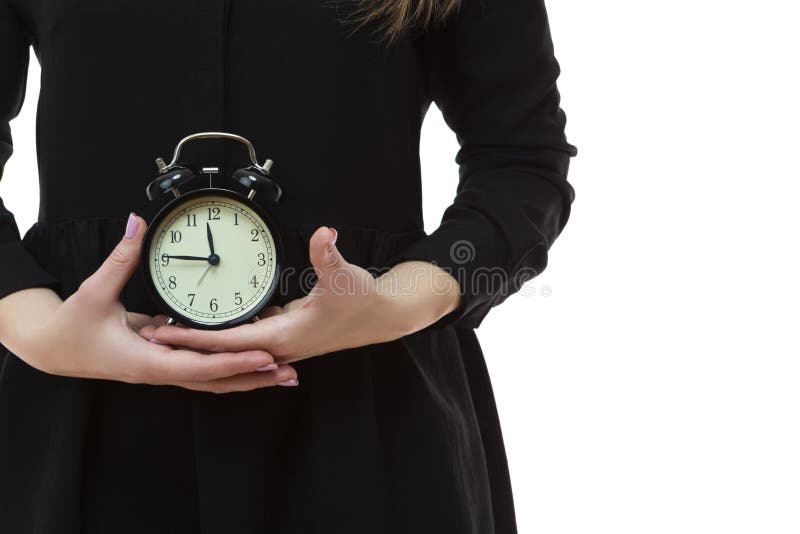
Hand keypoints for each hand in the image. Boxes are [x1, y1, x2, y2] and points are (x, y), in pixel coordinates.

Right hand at [0, 213, 297, 392]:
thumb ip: (120, 258)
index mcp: (148, 362)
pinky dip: (228, 368)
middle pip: (216, 382)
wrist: (52, 349)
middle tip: (289, 375)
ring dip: (246, 378)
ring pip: (213, 380)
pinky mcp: (164, 362)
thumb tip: (135, 224)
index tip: (265, 358)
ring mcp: (163, 370)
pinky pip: (203, 370)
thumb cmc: (71, 328)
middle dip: (253, 379)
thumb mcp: (93, 292)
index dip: (234, 362)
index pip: (201, 367)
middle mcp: (160, 371)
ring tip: (280, 374)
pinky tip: (251, 362)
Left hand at [140, 226, 461, 364]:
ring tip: (171, 328)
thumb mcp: (346, 276)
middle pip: (223, 350)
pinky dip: (225, 334)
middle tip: (151, 333)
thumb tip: (323, 233)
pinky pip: (247, 338)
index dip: (195, 337)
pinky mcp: (285, 333)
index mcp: (285, 335)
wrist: (382, 317)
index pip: (229, 341)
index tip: (165, 333)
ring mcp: (281, 342)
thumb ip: (329, 254)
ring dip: (204, 340)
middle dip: (188, 344)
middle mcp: (279, 345)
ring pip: (234, 346)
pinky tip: (209, 324)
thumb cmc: (363, 301)